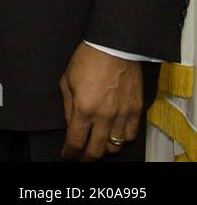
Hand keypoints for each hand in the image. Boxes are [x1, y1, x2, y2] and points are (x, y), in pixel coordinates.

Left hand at [59, 43, 143, 160]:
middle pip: (96, 150)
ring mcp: (123, 114)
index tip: (67, 155)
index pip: (76, 142)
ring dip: (104, 149)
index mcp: (84, 109)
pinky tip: (114, 135)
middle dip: (85, 157)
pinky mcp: (137, 110)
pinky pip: (130, 135)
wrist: (113, 47)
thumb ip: (68, 108)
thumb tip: (70, 127)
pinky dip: (121, 139)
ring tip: (97, 144)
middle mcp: (104, 116)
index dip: (69, 153)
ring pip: (115, 146)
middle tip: (80, 156)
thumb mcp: (66, 82)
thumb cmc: (86, 60)